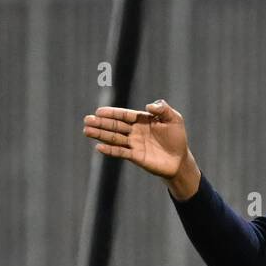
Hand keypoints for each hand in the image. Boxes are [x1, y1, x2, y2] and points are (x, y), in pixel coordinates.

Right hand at [82, 101, 197, 191]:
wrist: (180, 159)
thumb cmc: (177, 137)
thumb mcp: (174, 118)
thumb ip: (163, 109)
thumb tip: (149, 106)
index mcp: (142, 120)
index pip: (124, 115)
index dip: (112, 113)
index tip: (99, 111)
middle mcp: (135, 131)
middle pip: (115, 126)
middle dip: (101, 123)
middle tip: (86, 120)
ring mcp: (134, 144)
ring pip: (114, 138)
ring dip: (100, 135)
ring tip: (87, 131)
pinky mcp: (135, 157)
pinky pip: (121, 153)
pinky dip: (110, 150)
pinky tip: (99, 147)